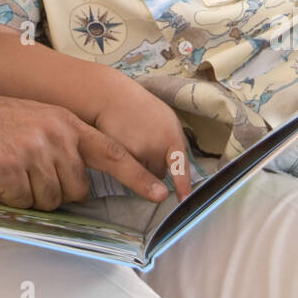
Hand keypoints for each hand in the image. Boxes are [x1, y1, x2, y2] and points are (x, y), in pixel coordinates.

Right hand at [0, 88, 169, 211]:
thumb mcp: (34, 119)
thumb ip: (60, 142)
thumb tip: (79, 180)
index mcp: (64, 121)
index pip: (110, 151)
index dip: (137, 175)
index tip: (161, 192)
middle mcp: (54, 135)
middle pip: (77, 189)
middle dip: (57, 191)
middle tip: (28, 173)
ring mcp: (32, 151)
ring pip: (50, 200)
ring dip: (30, 196)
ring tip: (8, 170)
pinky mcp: (9, 168)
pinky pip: (22, 202)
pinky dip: (9, 198)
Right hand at [93, 81, 191, 201]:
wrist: (113, 98)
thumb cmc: (141, 108)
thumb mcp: (166, 119)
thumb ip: (174, 142)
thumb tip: (179, 166)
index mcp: (172, 136)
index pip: (180, 165)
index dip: (182, 184)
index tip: (184, 198)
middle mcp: (157, 146)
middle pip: (159, 174)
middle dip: (153, 164)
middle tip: (143, 143)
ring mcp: (139, 152)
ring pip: (143, 175)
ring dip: (139, 165)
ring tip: (132, 143)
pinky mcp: (123, 156)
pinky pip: (129, 171)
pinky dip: (126, 164)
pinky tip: (123, 146)